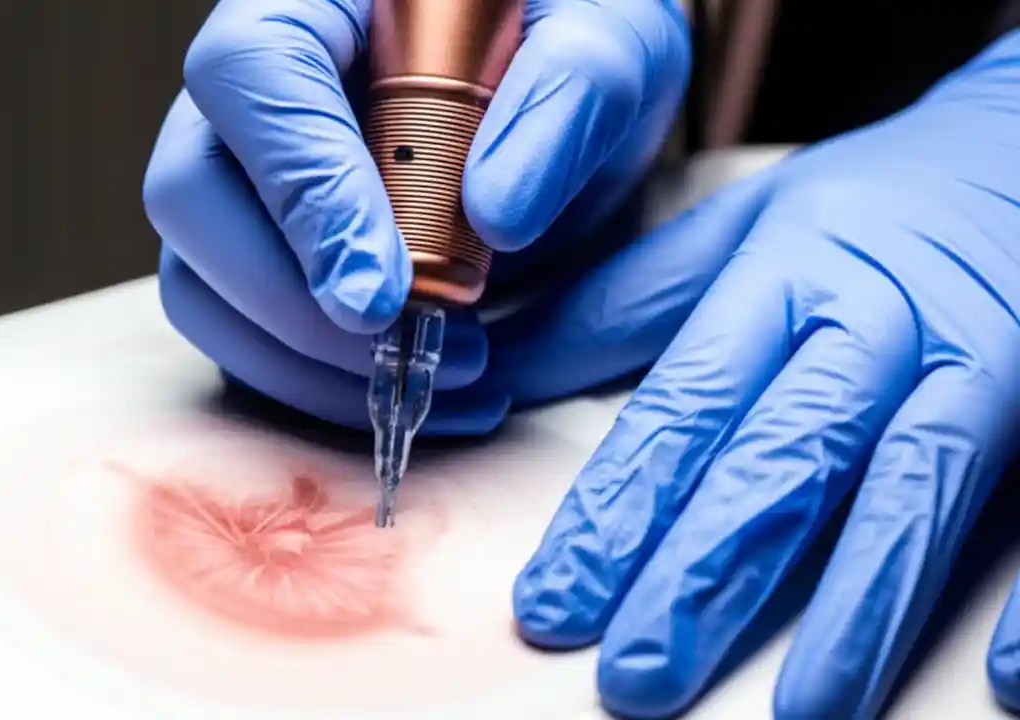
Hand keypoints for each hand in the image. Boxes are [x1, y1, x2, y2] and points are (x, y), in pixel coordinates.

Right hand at [142, 0, 689, 432]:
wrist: (570, 79)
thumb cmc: (575, 27)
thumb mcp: (607, 35)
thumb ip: (567, 98)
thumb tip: (498, 213)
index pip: (256, 73)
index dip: (303, 189)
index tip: (378, 293)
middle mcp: (261, 80)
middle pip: (193, 190)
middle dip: (290, 299)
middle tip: (404, 349)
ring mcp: (250, 166)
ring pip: (200, 274)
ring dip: (303, 358)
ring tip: (440, 375)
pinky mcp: (271, 242)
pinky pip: (243, 325)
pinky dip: (317, 379)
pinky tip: (417, 385)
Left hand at [507, 32, 1019, 717]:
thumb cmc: (870, 202)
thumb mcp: (742, 226)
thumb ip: (627, 303)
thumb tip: (507, 365)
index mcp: (784, 277)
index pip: (685, 406)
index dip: (616, 509)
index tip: (554, 600)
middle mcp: (877, 321)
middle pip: (781, 460)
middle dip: (704, 573)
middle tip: (635, 672)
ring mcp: (984, 359)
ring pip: (910, 488)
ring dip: (856, 606)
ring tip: (799, 710)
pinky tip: (1005, 682)